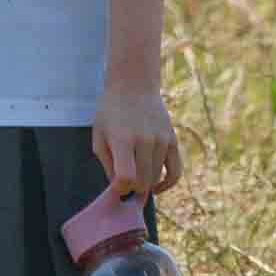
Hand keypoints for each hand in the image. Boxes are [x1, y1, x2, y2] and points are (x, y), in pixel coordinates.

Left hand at [89, 80, 182, 197]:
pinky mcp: (173, 140)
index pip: (126, 177)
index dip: (119, 188)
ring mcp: (162, 140)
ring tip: (135, 173)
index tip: (115, 183)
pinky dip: (167, 184)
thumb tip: (120, 189)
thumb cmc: (111, 112)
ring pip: (156, 178)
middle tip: (124, 179)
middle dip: (131, 187)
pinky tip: (157, 187)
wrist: (134, 86)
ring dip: (145, 182)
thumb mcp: (99, 136)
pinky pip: (176, 172)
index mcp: (122, 139)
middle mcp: (145, 140)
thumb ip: (107, 164)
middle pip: (142, 181)